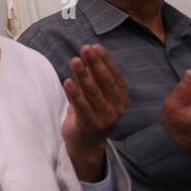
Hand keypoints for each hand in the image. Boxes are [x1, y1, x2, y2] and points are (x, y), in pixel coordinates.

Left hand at [60, 44, 130, 180]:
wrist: (85, 143)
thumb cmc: (89, 113)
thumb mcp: (95, 94)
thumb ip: (93, 78)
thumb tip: (87, 54)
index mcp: (122, 98)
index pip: (115, 76)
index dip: (105, 60)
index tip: (95, 46)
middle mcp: (117, 108)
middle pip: (106, 82)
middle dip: (95, 64)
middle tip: (85, 49)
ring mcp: (106, 118)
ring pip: (94, 93)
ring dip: (83, 75)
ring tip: (75, 61)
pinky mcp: (91, 125)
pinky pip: (82, 107)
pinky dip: (74, 93)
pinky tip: (67, 81)